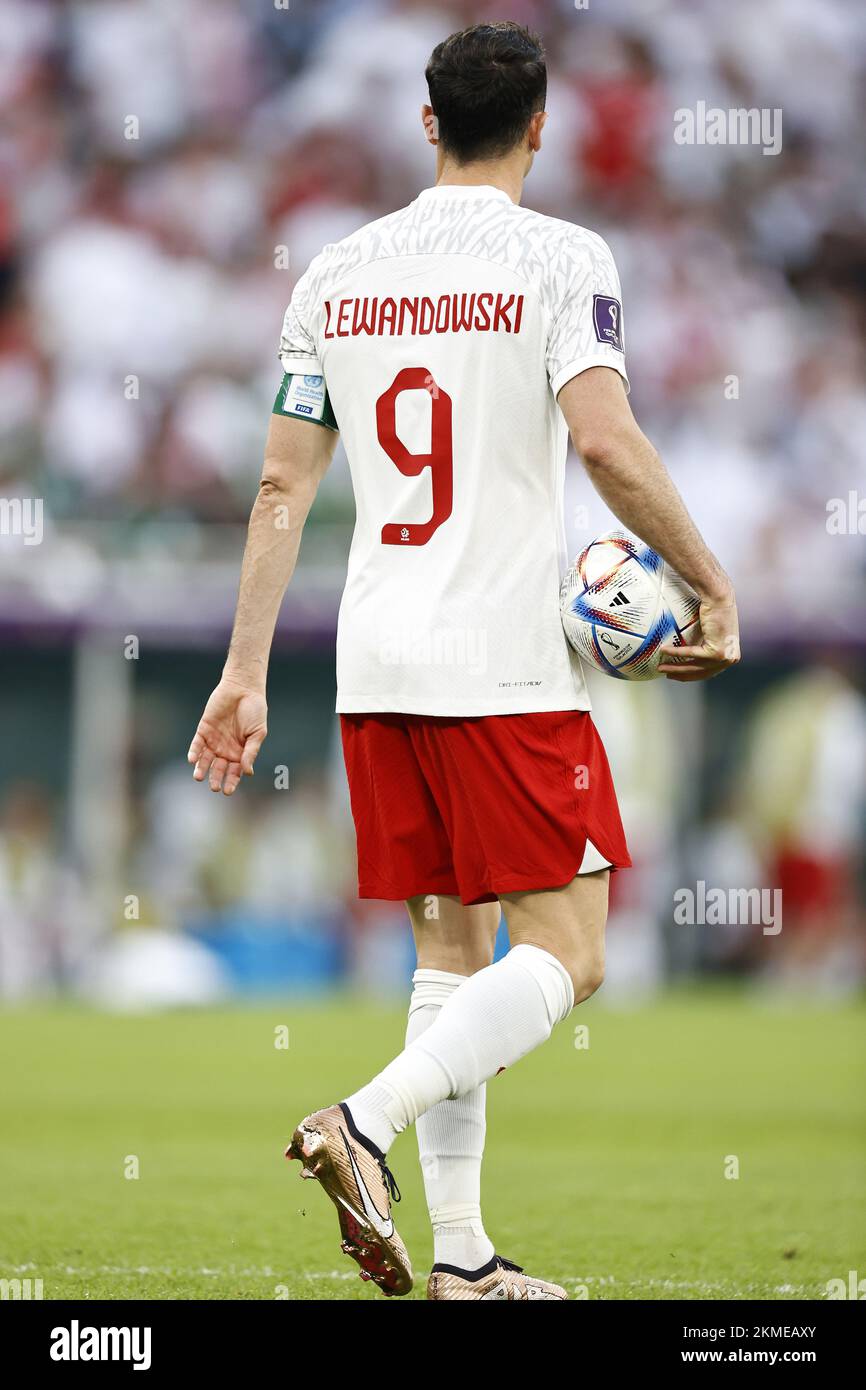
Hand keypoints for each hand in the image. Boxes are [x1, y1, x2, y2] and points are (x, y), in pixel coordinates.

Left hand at [187, 678, 267, 793]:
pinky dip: (194, 752)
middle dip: (216, 778)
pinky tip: (192, 760)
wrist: (243, 688)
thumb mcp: (257, 733)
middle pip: (219, 768)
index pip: (234, 772)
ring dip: (201, 768)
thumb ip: (251, 752)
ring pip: (205, 759)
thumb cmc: (255, 710)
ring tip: (199, 777)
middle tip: (214, 787)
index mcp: (240, 752)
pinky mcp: (203, 729)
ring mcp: (214, 740)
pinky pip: (197, 744)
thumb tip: (247, 772)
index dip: (231, 782)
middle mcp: (226, 749)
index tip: (227, 791)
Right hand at [658, 590, 739, 681]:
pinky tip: (663, 650)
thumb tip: (685, 642)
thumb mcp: (710, 628)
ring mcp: (725, 657)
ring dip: (675, 668)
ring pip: (695, 667)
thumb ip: (703, 640)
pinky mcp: (717, 653)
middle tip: (666, 674)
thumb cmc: (714, 607)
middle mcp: (730, 658)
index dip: (691, 674)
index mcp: (730, 654)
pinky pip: (692, 655)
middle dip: (681, 675)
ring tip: (661, 667)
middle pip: (701, 673)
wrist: (719, 596)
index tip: (675, 673)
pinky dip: (676, 653)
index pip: (708, 670)